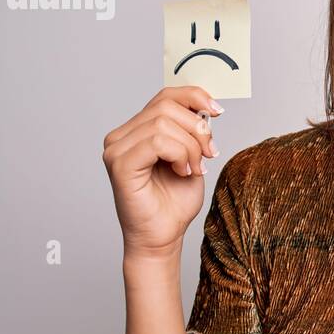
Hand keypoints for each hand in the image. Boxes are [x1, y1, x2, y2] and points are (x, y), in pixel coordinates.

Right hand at [102, 85, 222, 259]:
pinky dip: (179, 154)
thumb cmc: (174, 203)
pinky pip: (157, 141)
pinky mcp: (119, 164)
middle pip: (166, 106)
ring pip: (163, 123)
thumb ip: (192, 130)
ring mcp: (116, 149)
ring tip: (194, 169)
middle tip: (208, 154)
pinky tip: (183, 172)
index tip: (217, 112)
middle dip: (196, 128)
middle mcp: (121, 136)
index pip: (165, 96)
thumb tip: (205, 106)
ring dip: (190, 146)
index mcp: (136, 130)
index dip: (194, 97)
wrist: (162, 237)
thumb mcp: (192, 157)